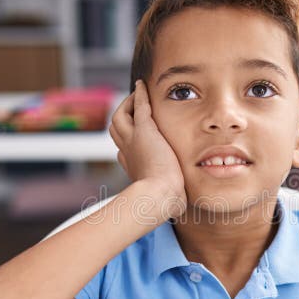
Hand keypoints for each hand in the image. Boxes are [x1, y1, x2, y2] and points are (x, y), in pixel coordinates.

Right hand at [108, 80, 186, 217]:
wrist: (161, 196)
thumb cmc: (166, 203)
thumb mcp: (167, 199)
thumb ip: (173, 201)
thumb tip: (181, 213)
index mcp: (131, 166)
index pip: (123, 149)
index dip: (126, 142)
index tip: (134, 139)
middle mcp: (127, 151)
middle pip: (116, 128)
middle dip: (123, 117)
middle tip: (134, 108)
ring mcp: (133, 140)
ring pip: (121, 116)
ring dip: (128, 104)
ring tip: (138, 96)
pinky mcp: (144, 131)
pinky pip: (140, 106)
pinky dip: (140, 95)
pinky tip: (143, 85)